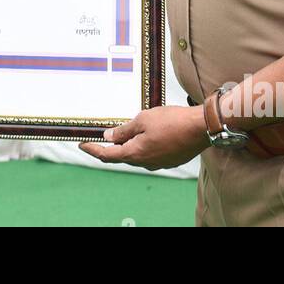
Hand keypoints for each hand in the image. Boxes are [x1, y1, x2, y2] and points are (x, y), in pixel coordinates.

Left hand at [78, 105, 208, 170]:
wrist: (201, 127)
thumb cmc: (173, 121)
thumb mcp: (142, 120)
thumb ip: (124, 130)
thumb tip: (109, 137)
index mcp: (135, 153)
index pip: (107, 155)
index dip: (93, 150)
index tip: (82, 145)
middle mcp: (146, 163)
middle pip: (122, 156)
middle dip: (112, 146)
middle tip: (103, 134)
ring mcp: (159, 163)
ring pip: (138, 154)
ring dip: (130, 144)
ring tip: (128, 130)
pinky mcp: (170, 160)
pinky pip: (151, 154)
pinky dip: (144, 145)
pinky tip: (148, 134)